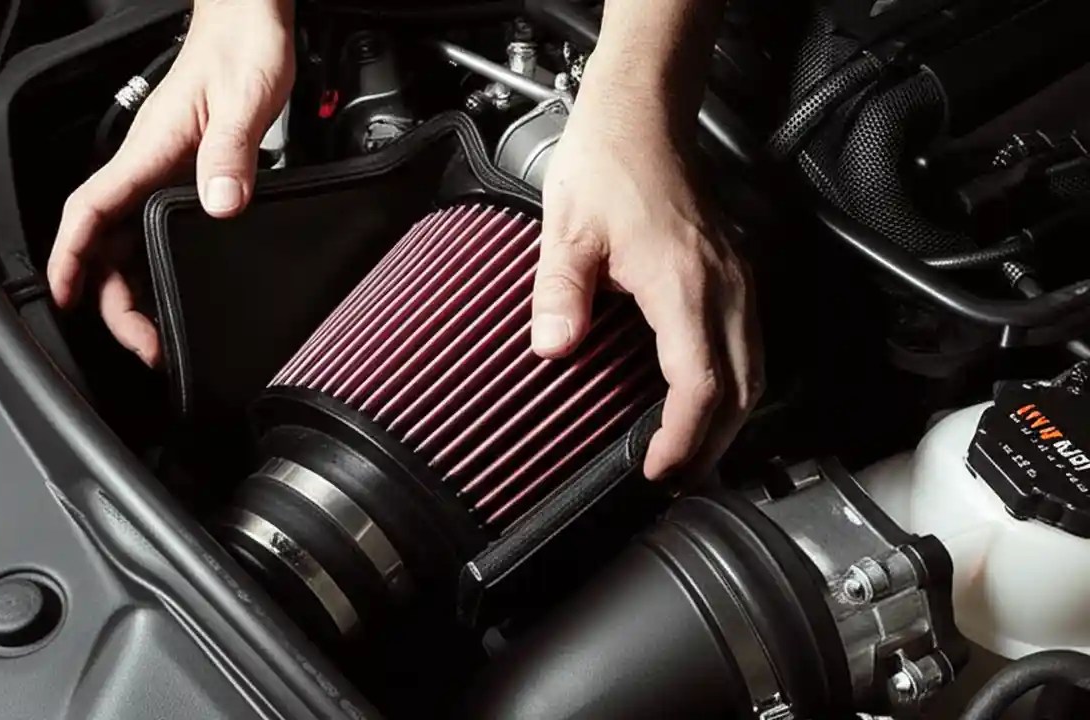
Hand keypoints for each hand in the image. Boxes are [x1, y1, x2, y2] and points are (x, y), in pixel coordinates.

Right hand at [47, 0, 293, 365]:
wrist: (252, 22)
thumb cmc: (242, 49)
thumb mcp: (243, 102)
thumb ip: (230, 154)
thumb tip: (221, 204)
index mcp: (147, 152)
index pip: (90, 211)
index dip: (70, 258)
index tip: (62, 298)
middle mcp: (147, 166)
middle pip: (107, 245)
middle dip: (113, 301)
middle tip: (145, 346)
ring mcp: (164, 172)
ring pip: (130, 244)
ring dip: (137, 291)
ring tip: (161, 335)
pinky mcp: (187, 174)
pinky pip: (157, 229)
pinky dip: (159, 267)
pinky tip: (177, 290)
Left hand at [532, 76, 762, 480]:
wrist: (643, 116)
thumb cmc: (607, 164)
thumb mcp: (566, 231)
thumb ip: (560, 294)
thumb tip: (554, 350)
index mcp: (684, 284)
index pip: (699, 385)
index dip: (683, 438)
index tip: (657, 470)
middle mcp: (725, 287)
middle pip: (739, 390)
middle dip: (712, 445)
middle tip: (675, 481)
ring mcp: (737, 280)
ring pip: (752, 371)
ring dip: (727, 421)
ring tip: (691, 456)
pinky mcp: (734, 273)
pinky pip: (747, 345)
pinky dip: (732, 386)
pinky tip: (705, 401)